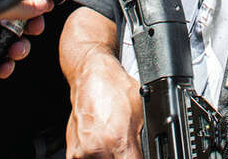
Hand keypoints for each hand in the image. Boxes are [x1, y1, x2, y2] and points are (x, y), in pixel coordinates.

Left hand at [0, 0, 51, 80]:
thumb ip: (20, 6)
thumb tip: (43, 3)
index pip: (19, 1)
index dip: (34, 4)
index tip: (47, 6)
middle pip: (20, 22)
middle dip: (31, 28)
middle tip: (36, 28)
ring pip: (14, 44)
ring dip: (21, 49)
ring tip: (16, 50)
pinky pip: (2, 64)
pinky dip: (7, 67)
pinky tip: (3, 66)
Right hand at [61, 8, 142, 158]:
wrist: (90, 76)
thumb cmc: (114, 88)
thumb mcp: (142, 109)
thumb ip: (147, 134)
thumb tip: (154, 146)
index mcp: (119, 141)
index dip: (141, 157)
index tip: (141, 152)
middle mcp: (98, 150)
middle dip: (125, 156)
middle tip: (127, 147)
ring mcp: (83, 153)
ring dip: (111, 156)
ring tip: (112, 142)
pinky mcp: (73, 152)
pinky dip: (96, 155)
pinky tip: (100, 142)